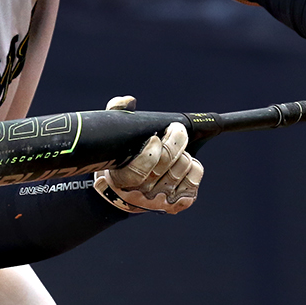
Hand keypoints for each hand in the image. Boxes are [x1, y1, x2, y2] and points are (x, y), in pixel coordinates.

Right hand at [93, 96, 202, 213]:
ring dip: (184, 154)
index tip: (155, 137)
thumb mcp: (110, 141)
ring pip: (183, 168)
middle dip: (176, 141)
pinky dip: (195, 170)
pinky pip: (194, 182)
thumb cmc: (118, 162)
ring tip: (177, 151)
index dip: (152, 150)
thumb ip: (115, 115)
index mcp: (121, 178)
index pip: (141, 168)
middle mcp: (140, 192)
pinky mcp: (175, 204)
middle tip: (176, 130)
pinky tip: (186, 164)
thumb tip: (128, 100)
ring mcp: (158, 200)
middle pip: (168, 163)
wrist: (120, 196)